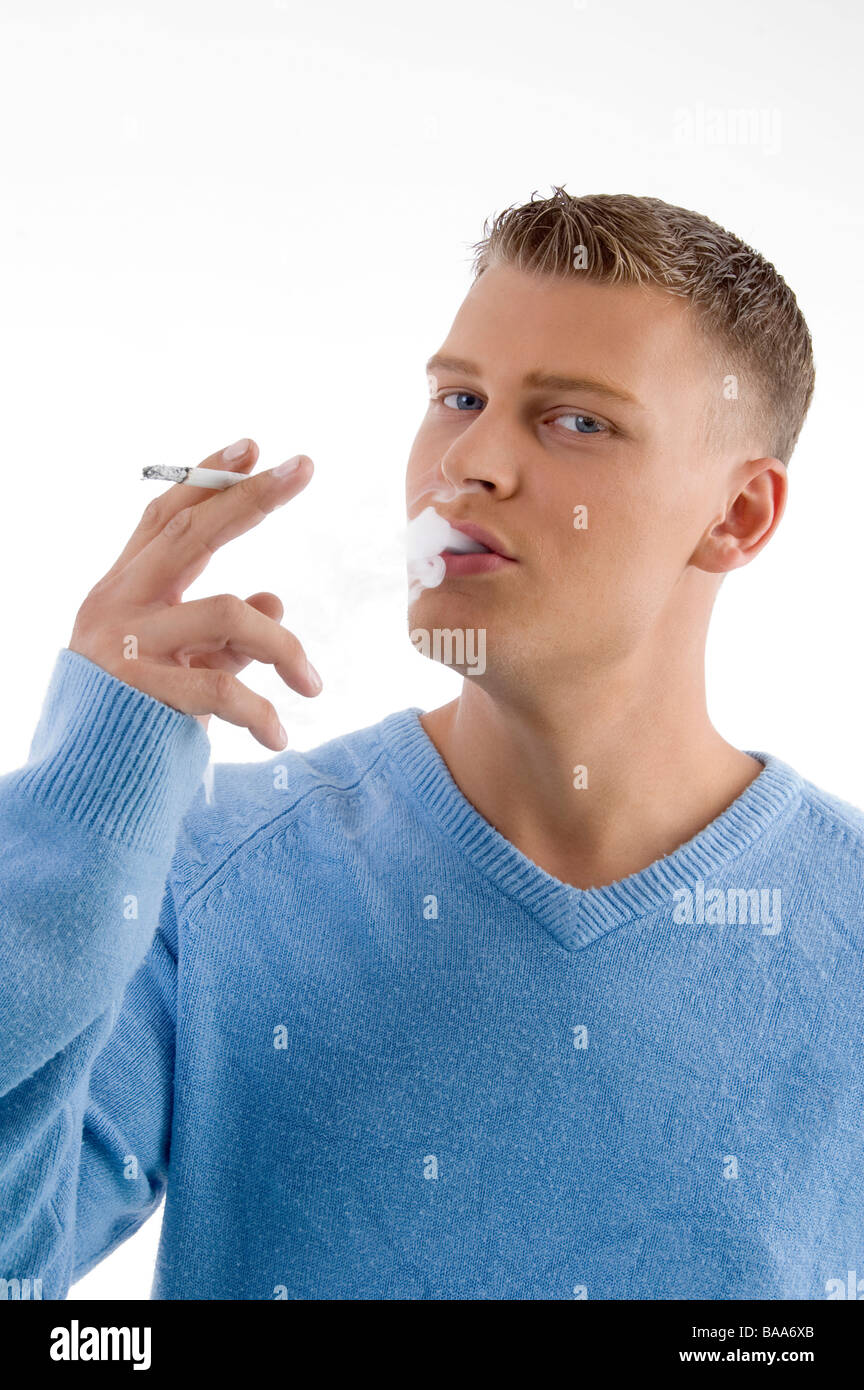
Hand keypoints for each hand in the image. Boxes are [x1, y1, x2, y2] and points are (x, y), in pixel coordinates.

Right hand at [68, 438, 320, 750]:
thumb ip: (224, 636)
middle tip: (304, 467)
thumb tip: (277, 598)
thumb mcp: (182, 666)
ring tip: (315, 687)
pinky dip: (262, 712)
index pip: (164, 516)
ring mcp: (128, 646)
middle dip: (252, 497)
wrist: (83, 790)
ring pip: (229, 614)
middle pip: (192, 534)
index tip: (253, 444)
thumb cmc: (136, 721)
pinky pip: (222, 687)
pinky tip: (280, 738)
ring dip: (285, 648)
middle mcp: (117, 605)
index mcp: (122, 590)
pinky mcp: (144, 693)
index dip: (206, 477)